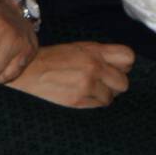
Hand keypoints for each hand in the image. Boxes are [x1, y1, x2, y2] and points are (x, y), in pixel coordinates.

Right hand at [8, 42, 133, 107]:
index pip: (128, 57)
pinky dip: (92, 103)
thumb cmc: (51, 59)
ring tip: (87, 89)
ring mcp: (86, 84)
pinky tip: (79, 95)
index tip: (116, 68)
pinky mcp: (79, 100)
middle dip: (114, 84)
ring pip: (111, 97)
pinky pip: (98, 106)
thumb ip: (99, 54)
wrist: (28, 71)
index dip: (124, 65)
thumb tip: (120, 66)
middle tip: (101, 83)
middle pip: (123, 82)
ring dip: (102, 95)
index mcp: (93, 50)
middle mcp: (93, 66)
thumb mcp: (76, 48)